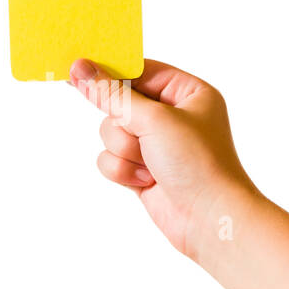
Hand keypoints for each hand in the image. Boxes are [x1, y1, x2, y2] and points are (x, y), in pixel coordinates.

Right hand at [68, 57, 259, 260]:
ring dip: (124, 150)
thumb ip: (113, 94)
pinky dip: (122, 170)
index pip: (139, 70)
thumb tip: (80, 69)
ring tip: (150, 165)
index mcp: (187, 92)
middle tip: (141, 137)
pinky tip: (147, 181)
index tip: (79, 69)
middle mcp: (172, 115)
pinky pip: (111, 158)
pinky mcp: (142, 169)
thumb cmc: (197, 163)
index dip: (111, 73)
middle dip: (124, 125)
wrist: (209, 219)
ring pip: (111, 133)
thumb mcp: (154, 120)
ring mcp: (156, 144)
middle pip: (118, 103)